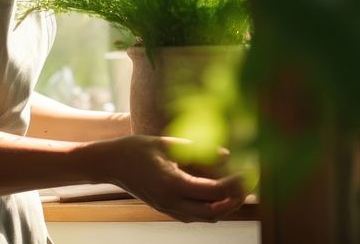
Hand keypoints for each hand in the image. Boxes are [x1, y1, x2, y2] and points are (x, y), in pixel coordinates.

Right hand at [92, 135, 246, 222]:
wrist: (109, 164)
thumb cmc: (136, 148)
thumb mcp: (167, 144)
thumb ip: (197, 150)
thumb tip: (226, 154)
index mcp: (172, 184)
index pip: (213, 192)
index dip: (235, 185)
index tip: (249, 172)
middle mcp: (171, 202)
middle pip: (213, 212)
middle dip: (234, 201)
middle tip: (250, 184)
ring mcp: (168, 208)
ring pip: (205, 217)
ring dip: (224, 207)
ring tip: (239, 189)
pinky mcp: (165, 208)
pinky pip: (194, 215)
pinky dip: (210, 207)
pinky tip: (218, 193)